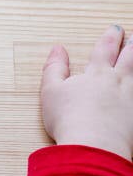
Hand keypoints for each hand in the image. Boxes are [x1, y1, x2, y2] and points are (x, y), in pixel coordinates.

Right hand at [42, 25, 132, 160]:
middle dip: (130, 47)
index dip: (110, 38)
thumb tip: (57, 49)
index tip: (116, 29)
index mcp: (96, 75)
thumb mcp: (50, 90)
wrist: (93, 146)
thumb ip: (54, 68)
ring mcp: (131, 100)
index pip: (104, 50)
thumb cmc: (69, 119)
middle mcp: (117, 83)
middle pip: (128, 59)